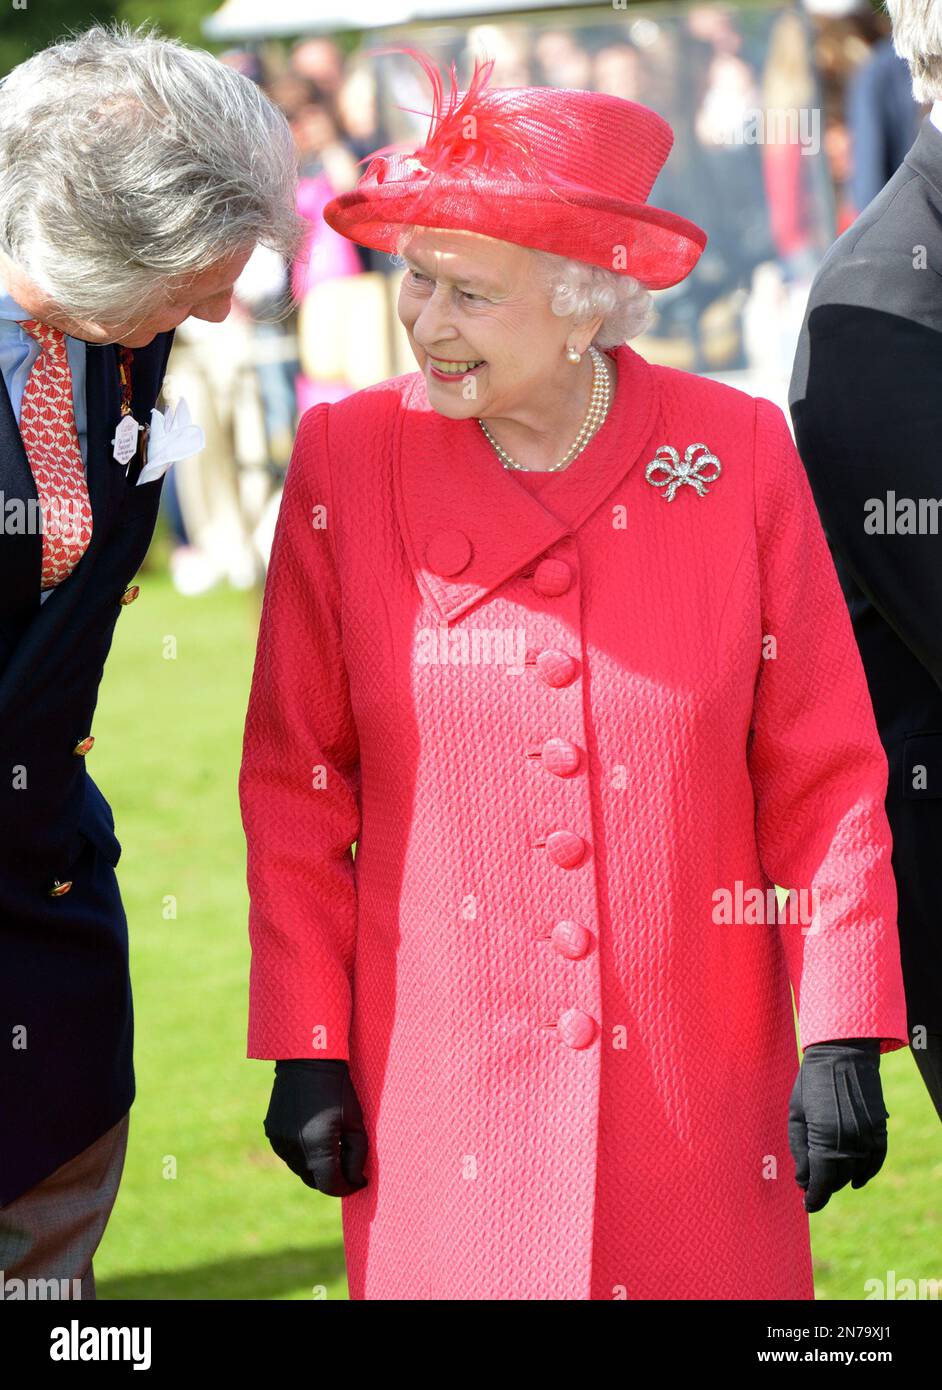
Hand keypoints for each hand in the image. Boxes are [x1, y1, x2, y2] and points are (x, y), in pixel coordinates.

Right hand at [263, 1059, 367, 1195]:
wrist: (306, 1060)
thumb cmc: (337, 1089)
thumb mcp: (355, 1122)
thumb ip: (357, 1156)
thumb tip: (355, 1180)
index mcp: (316, 1147)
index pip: (331, 1185)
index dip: (348, 1187)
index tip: (360, 1181)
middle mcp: (294, 1150)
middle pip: (315, 1180)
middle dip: (333, 1177)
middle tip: (347, 1162)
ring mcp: (279, 1142)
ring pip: (301, 1169)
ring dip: (316, 1166)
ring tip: (331, 1144)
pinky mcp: (271, 1133)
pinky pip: (289, 1155)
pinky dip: (302, 1154)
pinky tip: (312, 1134)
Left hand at [788, 1038, 887, 1212]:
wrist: (842, 1055)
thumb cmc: (811, 1083)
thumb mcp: (796, 1115)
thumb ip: (799, 1150)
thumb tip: (802, 1181)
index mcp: (824, 1138)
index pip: (821, 1181)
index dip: (814, 1197)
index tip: (808, 1206)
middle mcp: (849, 1141)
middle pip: (837, 1179)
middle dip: (823, 1186)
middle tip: (811, 1188)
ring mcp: (868, 1137)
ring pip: (856, 1173)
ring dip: (841, 1180)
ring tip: (827, 1179)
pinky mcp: (879, 1130)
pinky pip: (876, 1161)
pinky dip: (866, 1174)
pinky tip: (856, 1181)